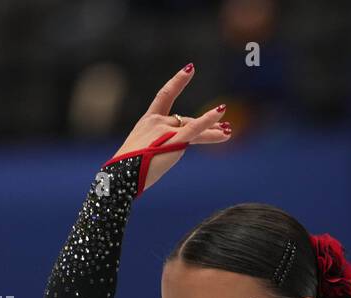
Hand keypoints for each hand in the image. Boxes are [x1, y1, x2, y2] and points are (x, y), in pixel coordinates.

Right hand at [112, 64, 231, 193]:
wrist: (122, 176)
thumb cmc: (129, 170)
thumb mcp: (143, 152)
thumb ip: (159, 145)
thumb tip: (174, 147)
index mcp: (147, 121)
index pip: (164, 95)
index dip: (178, 81)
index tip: (190, 68)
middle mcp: (157, 122)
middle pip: (186, 121)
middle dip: (205, 127)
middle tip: (224, 130)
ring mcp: (165, 130)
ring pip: (194, 127)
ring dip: (213, 130)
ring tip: (228, 131)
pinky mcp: (174, 141)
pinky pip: (195, 129)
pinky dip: (208, 122)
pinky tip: (221, 118)